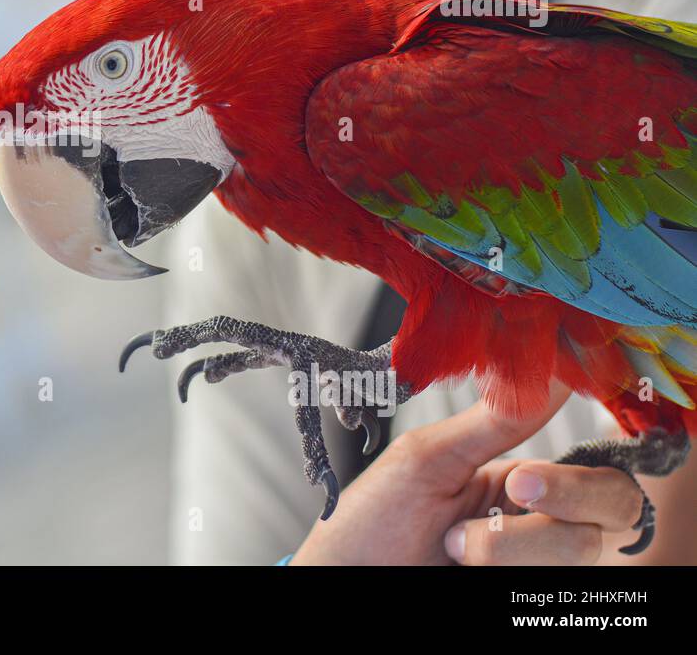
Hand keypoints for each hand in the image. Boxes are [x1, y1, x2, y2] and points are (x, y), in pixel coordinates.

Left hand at [289, 384, 644, 564]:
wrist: (346, 577)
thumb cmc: (373, 520)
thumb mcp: (431, 458)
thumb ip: (499, 419)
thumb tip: (553, 364)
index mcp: (524, 481)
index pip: (600, 473)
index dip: (582, 477)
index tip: (523, 478)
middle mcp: (542, 525)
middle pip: (613, 511)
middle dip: (567, 502)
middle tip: (508, 498)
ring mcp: (536, 564)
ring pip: (580, 552)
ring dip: (506, 547)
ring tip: (451, 545)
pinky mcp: (526, 595)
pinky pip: (552, 589)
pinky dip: (503, 571)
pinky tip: (459, 566)